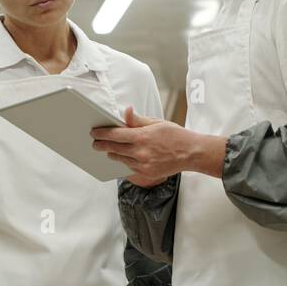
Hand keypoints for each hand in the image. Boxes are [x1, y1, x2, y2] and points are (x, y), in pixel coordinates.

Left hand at [91, 107, 225, 182]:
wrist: (192, 153)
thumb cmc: (175, 136)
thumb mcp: (157, 123)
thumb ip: (137, 119)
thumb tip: (125, 111)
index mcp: (143, 137)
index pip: (115, 135)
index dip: (102, 134)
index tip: (94, 132)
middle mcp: (141, 152)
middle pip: (113, 149)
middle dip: (102, 145)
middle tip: (95, 143)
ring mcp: (143, 165)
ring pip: (120, 159)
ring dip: (112, 154)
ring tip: (108, 149)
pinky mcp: (147, 173)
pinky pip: (129, 167)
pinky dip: (125, 161)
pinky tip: (121, 157)